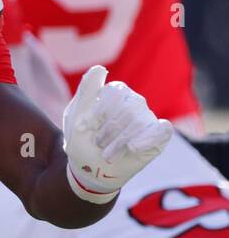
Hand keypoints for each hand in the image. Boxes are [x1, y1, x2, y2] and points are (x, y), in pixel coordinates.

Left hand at [62, 65, 171, 203]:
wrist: (89, 169)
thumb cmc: (81, 140)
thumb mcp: (76, 115)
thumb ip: (87, 90)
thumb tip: (99, 68)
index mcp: (114, 92)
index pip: (114, 92)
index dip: (98, 112)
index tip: (85, 127)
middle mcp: (133, 102)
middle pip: (127, 109)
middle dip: (108, 130)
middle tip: (98, 144)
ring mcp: (146, 119)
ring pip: (139, 122)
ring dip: (119, 142)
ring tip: (108, 153)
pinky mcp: (157, 137)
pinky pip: (162, 130)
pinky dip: (146, 139)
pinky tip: (132, 147)